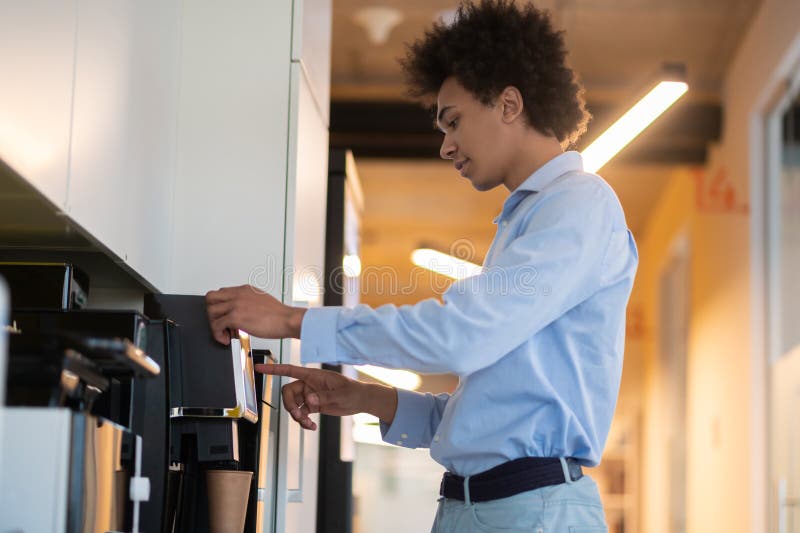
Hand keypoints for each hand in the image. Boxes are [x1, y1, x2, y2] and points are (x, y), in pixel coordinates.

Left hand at [206, 285, 305, 343]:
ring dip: (215, 325)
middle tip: (220, 323)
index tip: (226, 317)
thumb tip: (241, 312)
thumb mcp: (261, 300)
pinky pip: (216, 326)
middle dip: (212, 313)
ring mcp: (235, 304)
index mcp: (244, 290)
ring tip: (225, 333)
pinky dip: (218, 335)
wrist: (287, 319)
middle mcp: (237, 294)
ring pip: (211, 312)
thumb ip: (249, 302)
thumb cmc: (279, 314)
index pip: (221, 293)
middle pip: (210, 298)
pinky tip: (226, 339)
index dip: (221, 307)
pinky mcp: (235, 317)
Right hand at [256, 363, 397, 430]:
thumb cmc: (353, 392)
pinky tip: (311, 427)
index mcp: (313, 376)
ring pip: (293, 405)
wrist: (361, 401)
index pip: (289, 370)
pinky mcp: (313, 405)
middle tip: (299, 417)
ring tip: (308, 424)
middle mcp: (309, 384)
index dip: (274, 369)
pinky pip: (301, 413)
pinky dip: (303, 421)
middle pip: (288, 393)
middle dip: (290, 406)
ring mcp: (310, 395)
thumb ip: (323, 397)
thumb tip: (308, 401)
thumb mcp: (339, 395)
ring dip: (297, 416)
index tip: (259, 368)